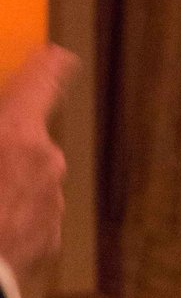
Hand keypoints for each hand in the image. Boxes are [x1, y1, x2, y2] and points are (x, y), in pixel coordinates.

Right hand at [0, 47, 75, 276]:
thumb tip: (5, 129)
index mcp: (15, 134)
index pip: (40, 83)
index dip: (48, 66)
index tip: (58, 54)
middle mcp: (45, 164)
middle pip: (26, 140)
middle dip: (3, 147)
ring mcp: (51, 205)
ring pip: (26, 182)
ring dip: (4, 187)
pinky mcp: (48, 242)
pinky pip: (27, 219)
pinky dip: (9, 220)